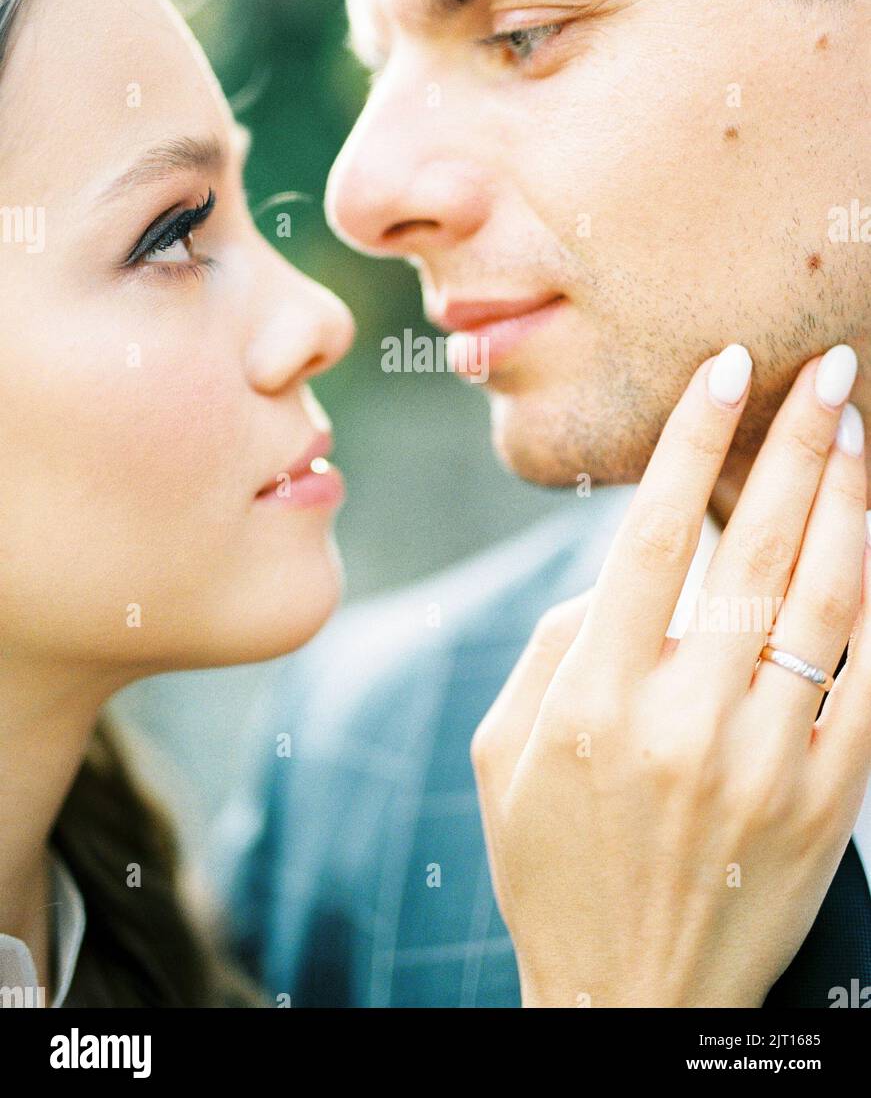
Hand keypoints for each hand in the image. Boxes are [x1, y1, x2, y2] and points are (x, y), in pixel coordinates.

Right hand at [472, 344, 870, 1006]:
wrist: (633, 999)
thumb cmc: (554, 864)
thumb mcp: (505, 751)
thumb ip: (558, 643)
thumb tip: (628, 570)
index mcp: (597, 697)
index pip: (657, 532)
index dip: (694, 439)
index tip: (725, 369)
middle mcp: (687, 718)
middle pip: (758, 546)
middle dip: (800, 441)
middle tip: (828, 371)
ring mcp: (768, 759)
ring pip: (829, 597)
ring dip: (852, 501)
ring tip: (861, 431)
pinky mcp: (828, 798)